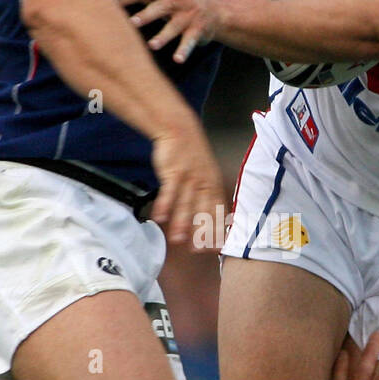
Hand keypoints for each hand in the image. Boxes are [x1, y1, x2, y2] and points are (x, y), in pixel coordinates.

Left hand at [120, 0, 218, 63]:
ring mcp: (188, 16)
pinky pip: (189, 41)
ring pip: (173, 27)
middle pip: (159, 8)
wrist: (214, 11)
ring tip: (152, 45)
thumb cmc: (181, 4)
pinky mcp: (198, 30)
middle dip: (145, 15)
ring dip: (163, 37)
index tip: (111, 5)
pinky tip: (177, 59)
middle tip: (131, 23)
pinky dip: (184, 51)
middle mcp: (177, 1)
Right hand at [151, 124, 225, 247]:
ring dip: (181, 223)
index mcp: (214, 185)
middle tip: (198, 250)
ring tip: (177, 240)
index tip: (216, 247)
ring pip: (185, 204)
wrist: (180, 129)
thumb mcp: (206, 173)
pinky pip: (169, 191)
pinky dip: (164, 205)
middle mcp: (203, 183)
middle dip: (201, 232)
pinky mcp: (173, 171)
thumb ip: (208, 194)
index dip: (217, 230)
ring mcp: (189, 177)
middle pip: (203, 211)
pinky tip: (160, 218)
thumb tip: (209, 216)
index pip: (218, 211)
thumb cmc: (191, 154)